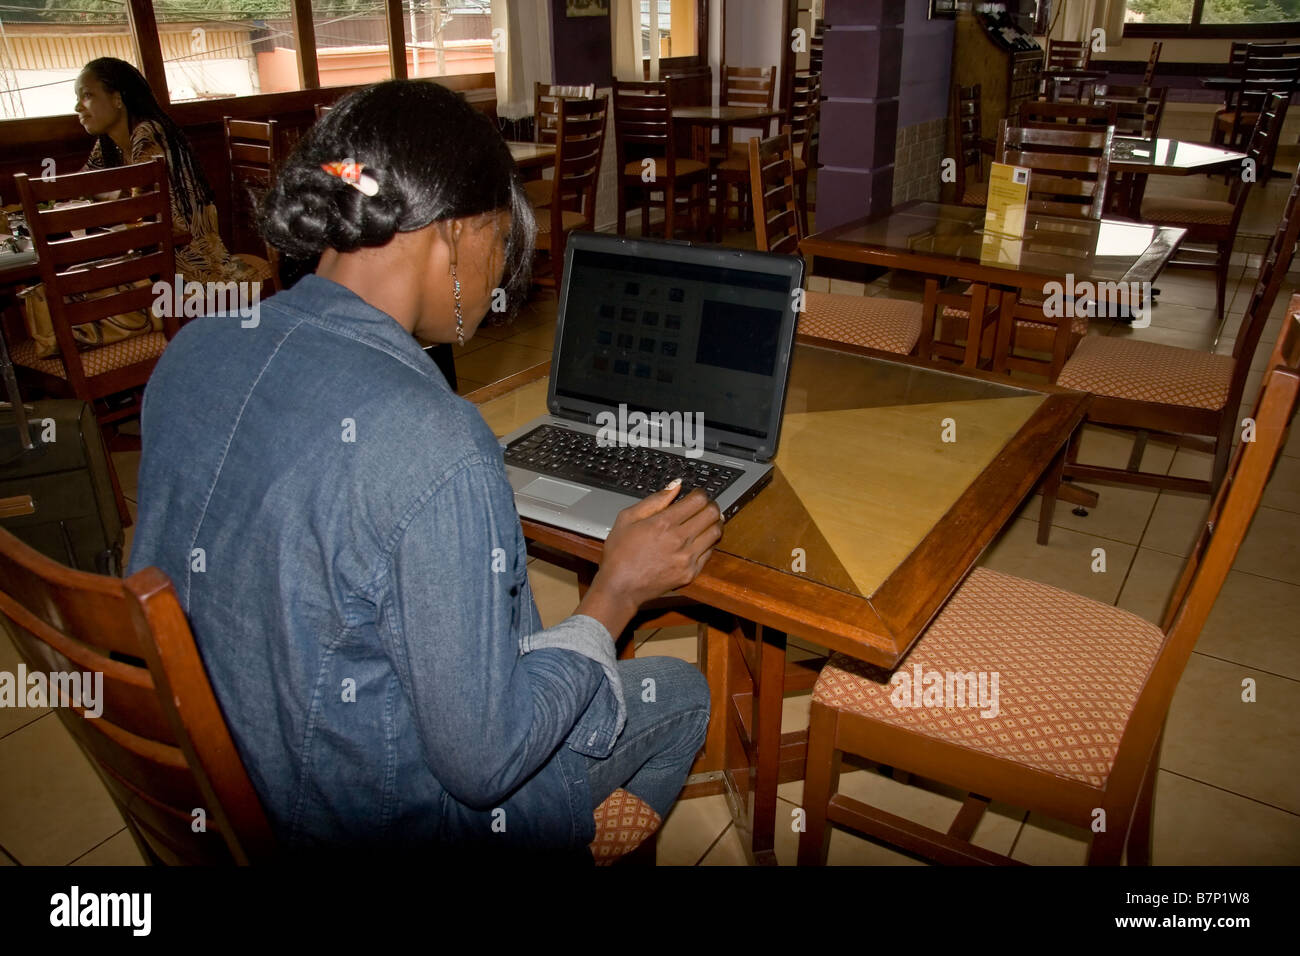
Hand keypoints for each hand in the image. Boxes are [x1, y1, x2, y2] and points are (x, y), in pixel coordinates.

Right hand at [575, 479, 722, 636]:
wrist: (620, 587)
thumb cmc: (620, 553)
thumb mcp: (627, 518)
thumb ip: (655, 500)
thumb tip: (676, 486)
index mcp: (664, 523)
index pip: (698, 500)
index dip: (700, 494)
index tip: (696, 495)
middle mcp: (679, 540)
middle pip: (712, 513)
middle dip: (710, 506)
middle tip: (703, 507)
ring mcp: (687, 558)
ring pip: (716, 532)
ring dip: (713, 523)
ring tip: (703, 523)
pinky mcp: (691, 573)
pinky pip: (710, 552)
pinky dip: (707, 543)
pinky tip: (697, 541)